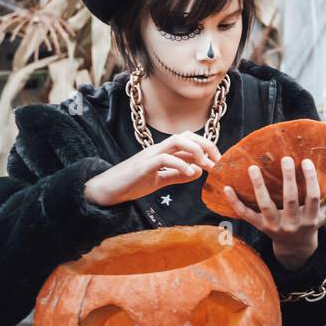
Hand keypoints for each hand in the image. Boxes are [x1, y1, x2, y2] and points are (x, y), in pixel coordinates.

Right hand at [83, 132, 220, 207]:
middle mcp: (158, 149)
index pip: (189, 140)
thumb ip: (178, 175)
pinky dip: (180, 164)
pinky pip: (164, 159)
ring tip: (206, 165)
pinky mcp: (143, 166)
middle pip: (186, 135)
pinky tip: (189, 173)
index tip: (218, 162)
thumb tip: (198, 171)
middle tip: (217, 162)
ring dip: (196, 150)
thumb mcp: (160, 180)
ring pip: (177, 140)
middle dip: (206, 145)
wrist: (107, 190)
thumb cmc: (132, 183)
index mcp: (163, 151)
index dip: (207, 147)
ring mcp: (150, 155)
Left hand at [221, 157, 325, 268]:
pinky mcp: (260, 227)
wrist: (295, 246)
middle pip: (290, 200)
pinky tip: (227, 187)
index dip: (310, 180)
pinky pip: (246, 215)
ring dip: (259, 187)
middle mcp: (293, 223)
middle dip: (288, 179)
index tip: (306, 162)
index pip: (313, 198)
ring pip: (266, 206)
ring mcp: (274, 226)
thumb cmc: (314, 222)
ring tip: (253, 168)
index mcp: (311, 218)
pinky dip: (235, 203)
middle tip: (285, 159)